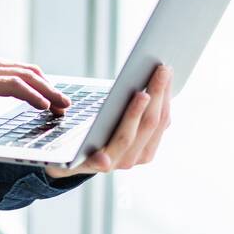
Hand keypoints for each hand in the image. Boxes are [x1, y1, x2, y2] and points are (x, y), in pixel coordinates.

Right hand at [0, 42, 71, 114]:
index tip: (50, 92)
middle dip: (49, 87)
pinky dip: (33, 95)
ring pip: (28, 78)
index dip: (37, 80)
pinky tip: (43, 105)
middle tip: (64, 101)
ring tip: (62, 105)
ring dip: (49, 92)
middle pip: (29, 72)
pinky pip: (16, 86)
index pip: (18, 68)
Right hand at [44, 64, 171, 178]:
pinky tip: (165, 84)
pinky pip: (163, 124)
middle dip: (155, 94)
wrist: (81, 163)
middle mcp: (127, 160)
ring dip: (164, 95)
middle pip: (147, 125)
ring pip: (160, 123)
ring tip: (165, 70)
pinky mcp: (149, 148)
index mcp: (105, 161)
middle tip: (160, 70)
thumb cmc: (71, 150)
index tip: (142, 94)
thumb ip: (83, 155)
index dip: (134, 114)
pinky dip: (165, 102)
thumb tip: (103, 161)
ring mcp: (141, 156)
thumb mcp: (68, 153)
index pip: (124, 135)